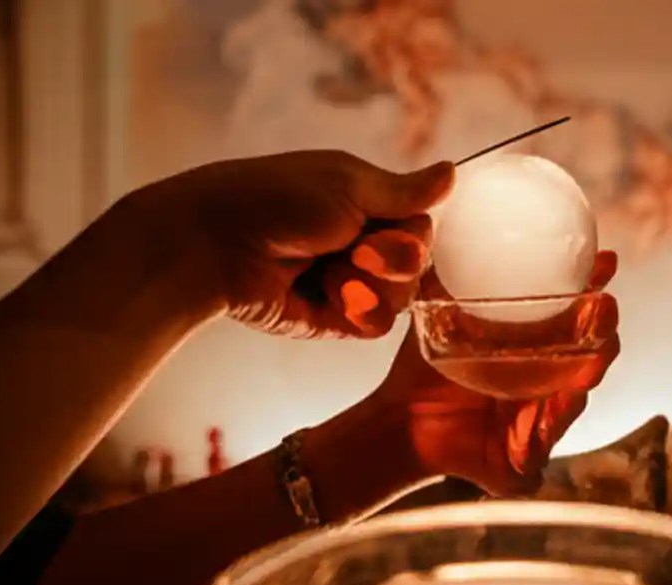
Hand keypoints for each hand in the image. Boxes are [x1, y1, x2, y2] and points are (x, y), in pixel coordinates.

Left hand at [114, 151, 453, 337]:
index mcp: (364, 202)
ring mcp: (347, 283)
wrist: (217, 244)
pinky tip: (333, 297)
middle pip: (416, 264)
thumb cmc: (278, 199)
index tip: (380, 226)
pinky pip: (376, 325)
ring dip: (371, 286)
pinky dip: (359, 311)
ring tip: (332, 274)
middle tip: (354, 249)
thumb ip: (405, 191)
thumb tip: (453, 172)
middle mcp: (359, 242)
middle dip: (391, 260)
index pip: (420, 224)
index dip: (410, 232)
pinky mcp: (333, 319)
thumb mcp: (349, 184)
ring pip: (400, 298)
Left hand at [367, 251, 620, 496]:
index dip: (596, 292)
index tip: (604, 263)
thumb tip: (451, 221)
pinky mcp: (524, 464)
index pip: (580, 320)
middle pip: (591, 358)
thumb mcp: (442, 315)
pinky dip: (549, 426)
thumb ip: (454, 274)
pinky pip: (544, 446)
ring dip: (584, 378)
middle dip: (602, 334)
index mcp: (539, 352)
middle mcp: (548, 386)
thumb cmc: (425, 368)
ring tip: (586, 363)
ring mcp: (541, 424)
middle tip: (601, 309)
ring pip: (574, 400)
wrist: (399, 420)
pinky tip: (552, 411)